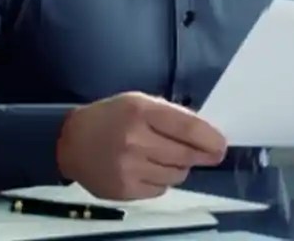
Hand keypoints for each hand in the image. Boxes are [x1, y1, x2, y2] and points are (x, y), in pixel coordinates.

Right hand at [56, 92, 227, 199]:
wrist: (71, 142)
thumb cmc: (112, 117)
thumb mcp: (140, 102)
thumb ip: (171, 115)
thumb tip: (205, 133)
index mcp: (141, 112)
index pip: (187, 128)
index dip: (210, 138)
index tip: (222, 145)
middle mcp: (135, 141)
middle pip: (186, 155)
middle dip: (202, 155)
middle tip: (211, 154)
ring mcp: (129, 168)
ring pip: (176, 175)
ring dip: (181, 167)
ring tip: (168, 157)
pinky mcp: (125, 190)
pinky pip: (160, 189)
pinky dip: (163, 180)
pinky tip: (150, 168)